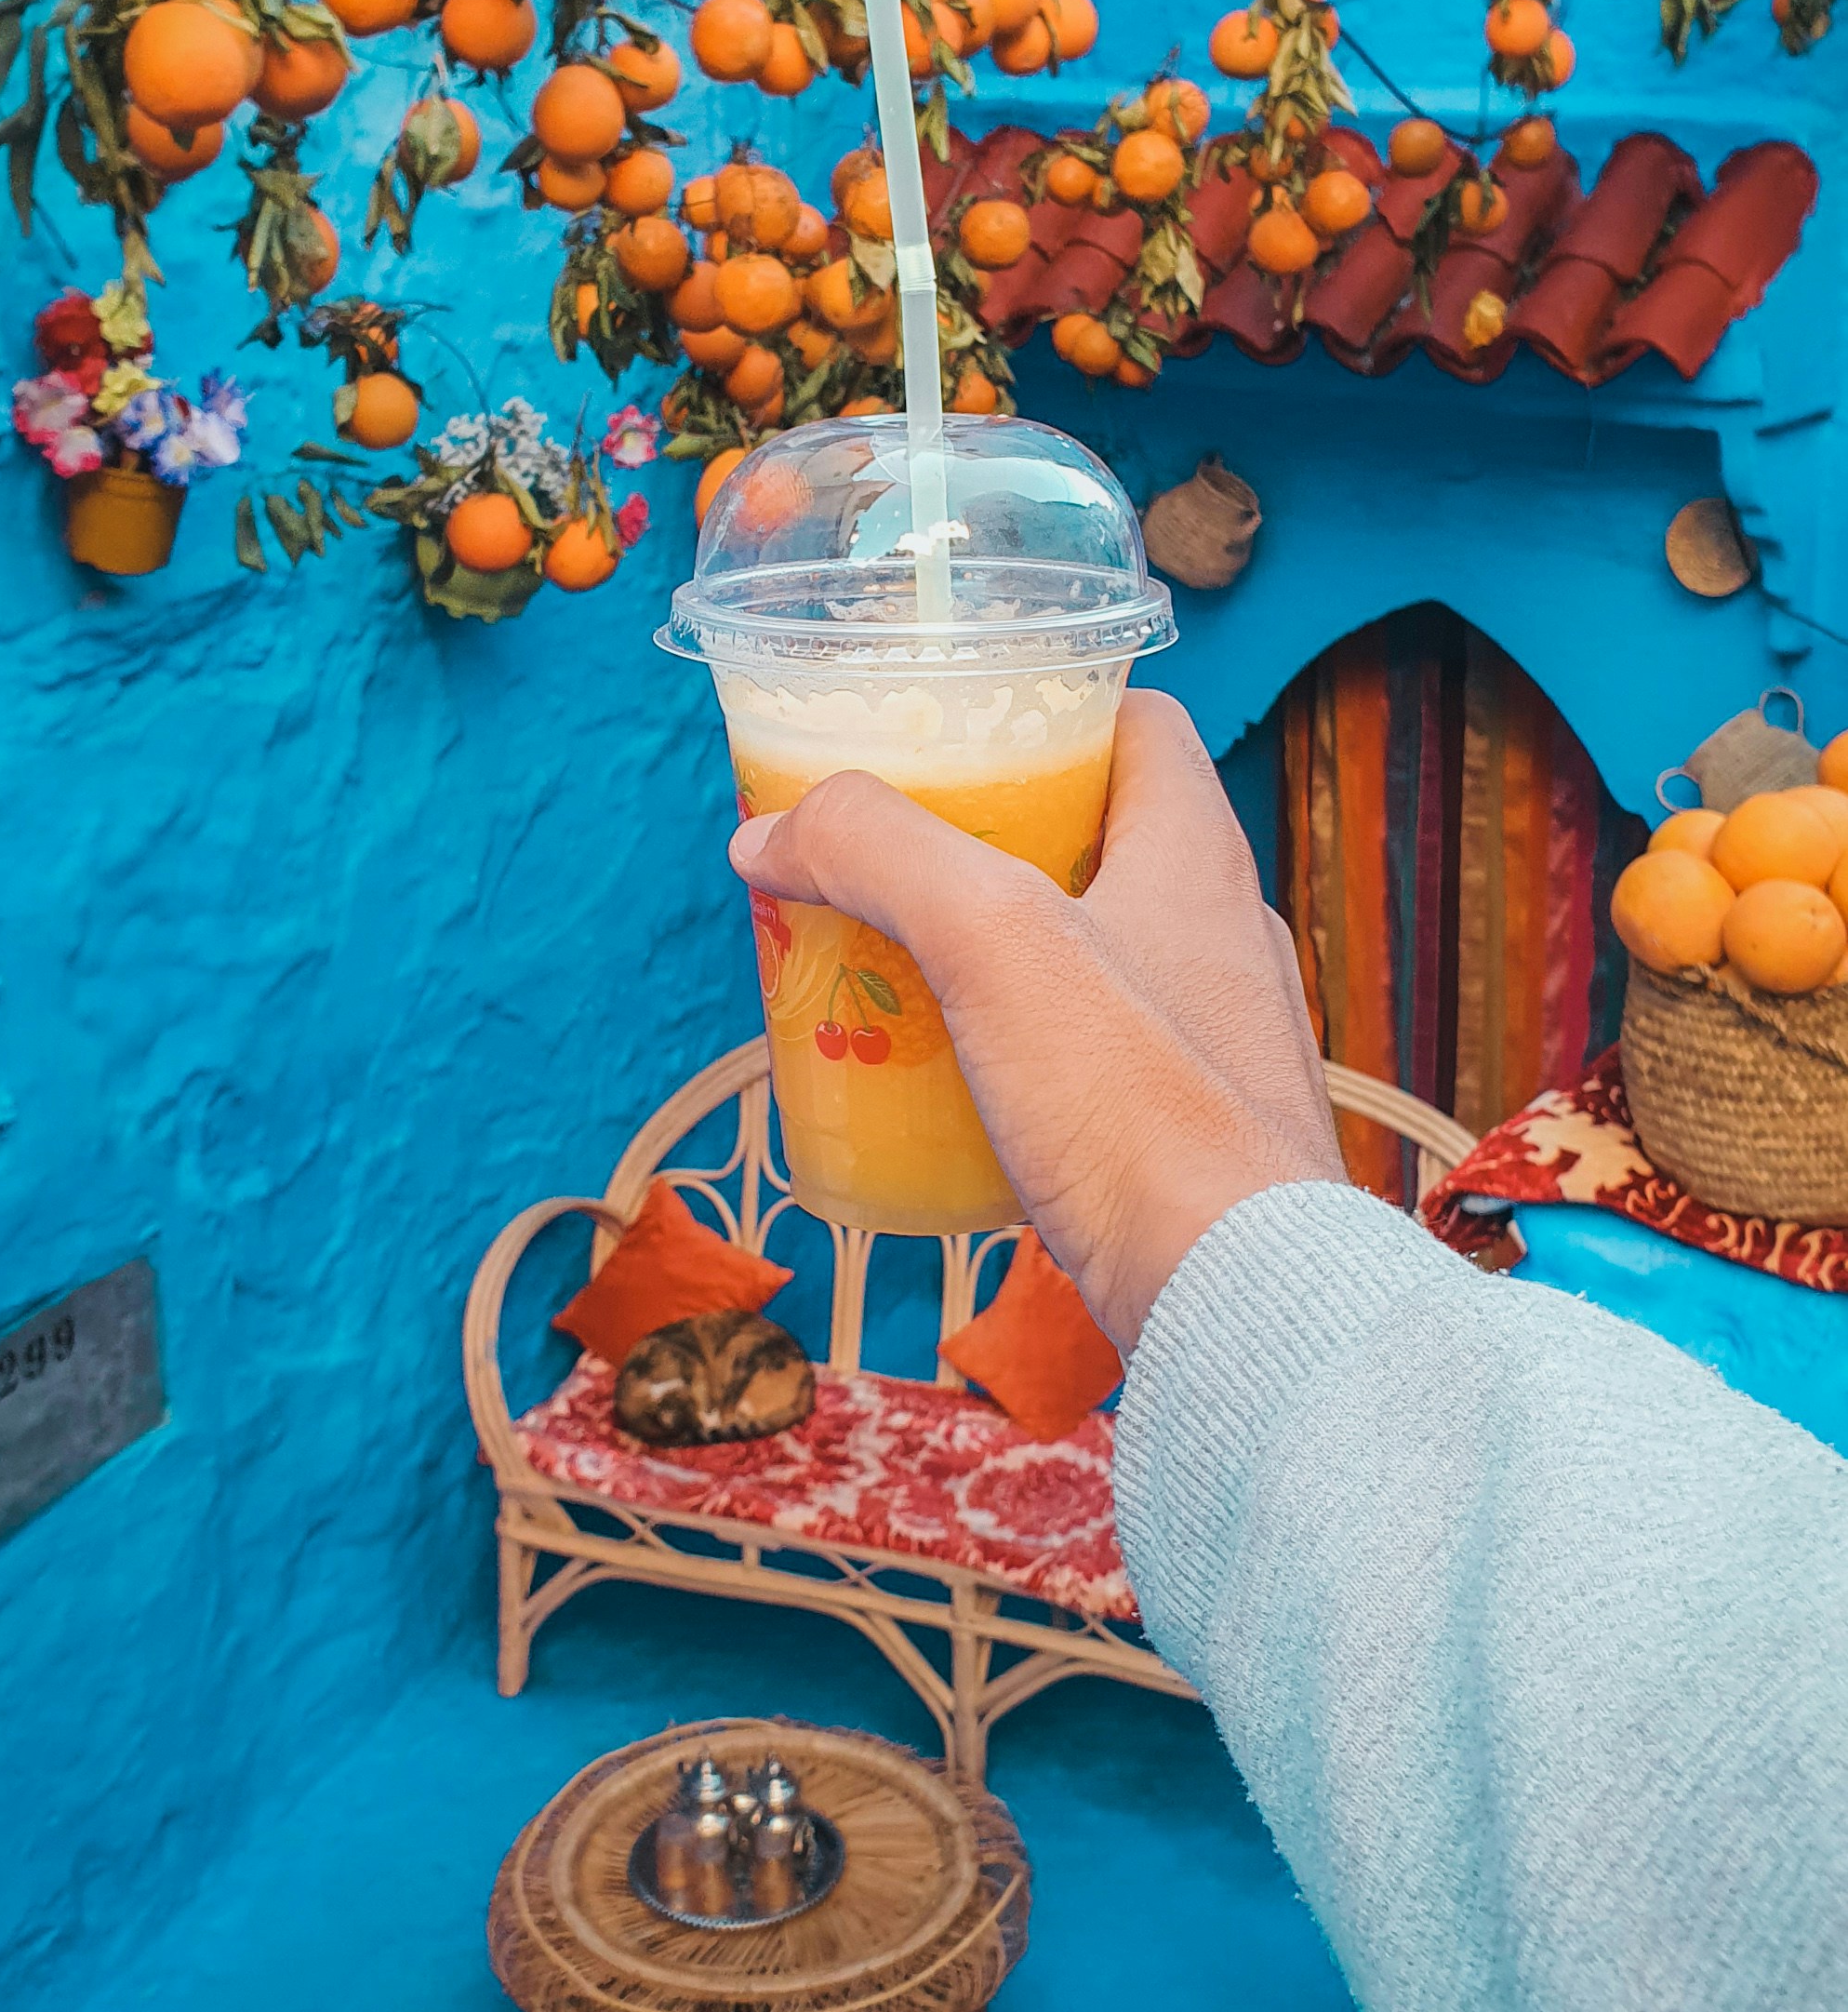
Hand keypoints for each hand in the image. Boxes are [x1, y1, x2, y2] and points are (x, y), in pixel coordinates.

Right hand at [728, 689, 1339, 1351]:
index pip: (1135, 725)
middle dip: (982, 845)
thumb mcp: (990, 942)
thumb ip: (878, 857)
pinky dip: (1018, 1057)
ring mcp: (1212, 1040)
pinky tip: (949, 1092)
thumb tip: (770, 832)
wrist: (1240, 1303)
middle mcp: (1221, 935)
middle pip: (1093, 841)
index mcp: (1196, 856)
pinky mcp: (1189, 1136)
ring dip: (993, 956)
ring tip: (893, 976)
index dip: (1045, 708)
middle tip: (882, 865)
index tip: (947, 731)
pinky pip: (1094, 1062)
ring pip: (1089, 957)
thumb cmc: (1140, 1110)